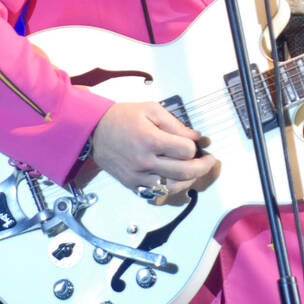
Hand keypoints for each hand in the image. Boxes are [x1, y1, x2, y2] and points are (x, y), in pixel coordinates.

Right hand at [84, 101, 218, 203]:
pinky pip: (157, 193)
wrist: (93, 130)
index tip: (198, 143)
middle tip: (210, 161)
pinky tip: (175, 179)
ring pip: (173, 187)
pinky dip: (170, 188)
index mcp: (150, 140)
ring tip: (195, 171)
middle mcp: (145, 161)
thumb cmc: (122, 116)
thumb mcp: (151, 110)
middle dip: (202, 167)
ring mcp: (137, 176)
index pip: (186, 151)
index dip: (195, 147)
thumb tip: (196, 138)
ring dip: (189, 180)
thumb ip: (175, 125)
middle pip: (184, 172)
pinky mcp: (131, 184)